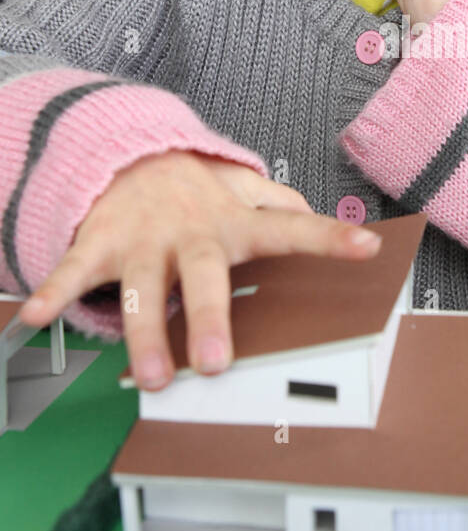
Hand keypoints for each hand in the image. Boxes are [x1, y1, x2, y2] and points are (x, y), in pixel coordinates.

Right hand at [16, 150, 381, 389]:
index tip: (366, 247)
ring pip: (142, 288)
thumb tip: (340, 226)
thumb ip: (286, 210)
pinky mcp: (99, 242)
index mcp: (236, 223)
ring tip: (152, 375)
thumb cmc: (199, 192)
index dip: (329, 239)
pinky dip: (55, 291)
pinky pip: (75, 269)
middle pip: (204, 275)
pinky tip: (38, 315)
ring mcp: (144, 238)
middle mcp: (192, 231)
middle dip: (209, 318)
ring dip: (144, 332)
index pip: (290, 230)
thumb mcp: (246, 194)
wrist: (131, 156)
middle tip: (216, 363)